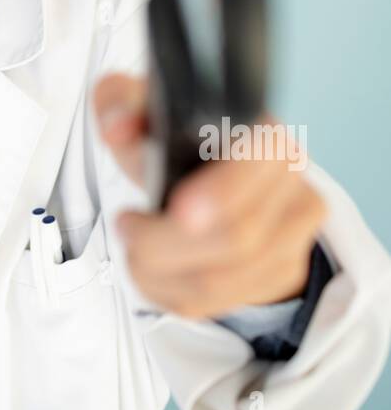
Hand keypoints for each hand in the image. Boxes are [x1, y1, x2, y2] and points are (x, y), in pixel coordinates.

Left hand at [92, 73, 328, 319]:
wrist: (209, 174)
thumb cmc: (175, 140)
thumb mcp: (142, 111)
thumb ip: (120, 105)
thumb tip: (117, 127)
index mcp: (265, 133)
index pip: (261, 165)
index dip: (223, 193)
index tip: (177, 210)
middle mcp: (294, 182)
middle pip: (238, 237)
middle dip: (164, 242)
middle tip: (128, 225)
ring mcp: (293, 234)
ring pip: (221, 281)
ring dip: (159, 272)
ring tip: (135, 245)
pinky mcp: (279, 273)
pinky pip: (214, 304)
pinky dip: (166, 292)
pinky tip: (152, 269)